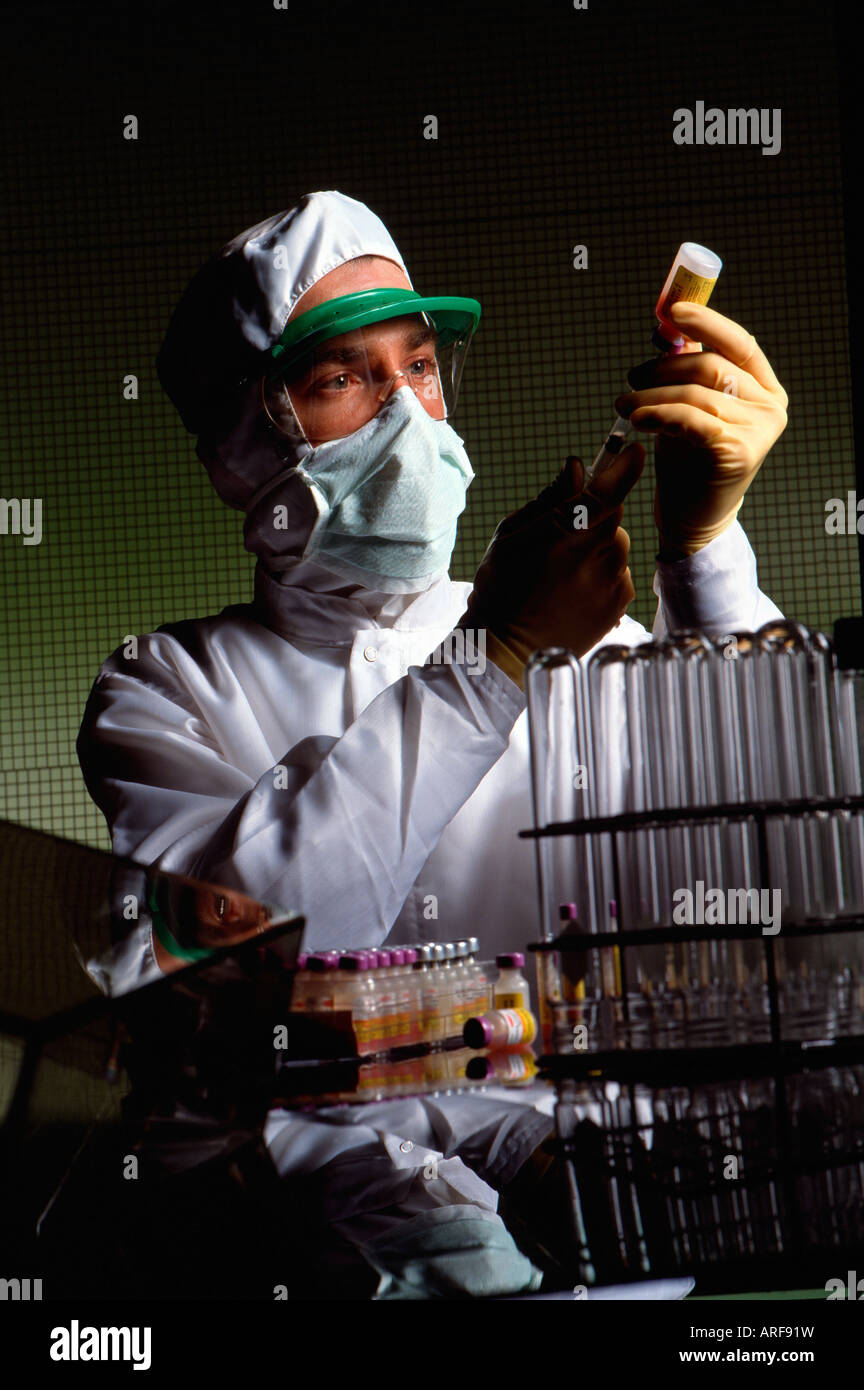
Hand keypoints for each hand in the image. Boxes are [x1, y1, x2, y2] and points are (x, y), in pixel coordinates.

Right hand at [458, 445, 644, 686]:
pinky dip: (603, 577)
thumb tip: (577, 469)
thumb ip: (549, 500)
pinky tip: (574, 593)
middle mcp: (597, 553)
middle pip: (610, 516)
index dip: (622, 468)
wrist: (508, 650)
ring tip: (564, 576)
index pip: (606, 489)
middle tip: (557, 547)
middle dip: (590, 521)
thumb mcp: (511, 535)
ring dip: (597, 550)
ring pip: (615, 545)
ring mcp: (613, 580)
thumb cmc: (501, 589)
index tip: (634, 452)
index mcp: (566, 530)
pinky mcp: (621, 603)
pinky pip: (619, 574)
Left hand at [614, 300, 787, 557]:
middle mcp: (769, 406)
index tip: (672, 311)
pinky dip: (658, 413)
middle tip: (632, 377)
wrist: (693, 515)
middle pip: (710, 367)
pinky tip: (637, 418)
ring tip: (624, 404)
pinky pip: (690, 419)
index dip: (706, 323)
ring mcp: (759, 430)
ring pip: (695, 393)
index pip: (739, 343)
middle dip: (663, 367)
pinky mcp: (738, 452)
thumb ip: (685, 367)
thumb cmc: (689, 457)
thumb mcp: (687, 404)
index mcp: (764, 387)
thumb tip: (665, 328)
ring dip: (650, 394)